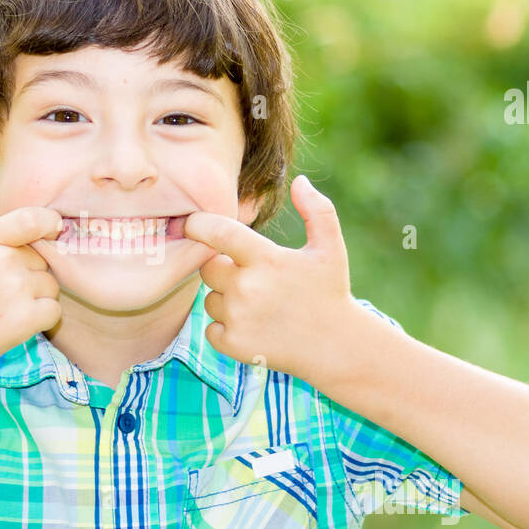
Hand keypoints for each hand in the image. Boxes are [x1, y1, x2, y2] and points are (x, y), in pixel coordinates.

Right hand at [0, 195, 63, 377]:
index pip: (31, 219)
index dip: (48, 221)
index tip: (52, 229)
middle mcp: (3, 261)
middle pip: (41, 257)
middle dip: (31, 270)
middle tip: (3, 291)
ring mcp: (16, 290)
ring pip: (50, 284)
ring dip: (38, 296)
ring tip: (6, 308)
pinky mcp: (26, 319)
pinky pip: (53, 310)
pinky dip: (43, 318)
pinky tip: (18, 324)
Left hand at [182, 175, 368, 381]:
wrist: (336, 347)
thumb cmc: (330, 292)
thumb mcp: (330, 247)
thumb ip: (317, 210)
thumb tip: (300, 181)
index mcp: (267, 259)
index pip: (217, 232)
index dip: (198, 224)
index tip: (192, 223)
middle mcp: (248, 288)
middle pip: (208, 268)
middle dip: (222, 268)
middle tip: (251, 277)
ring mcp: (238, 318)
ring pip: (211, 299)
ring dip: (226, 299)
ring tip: (258, 305)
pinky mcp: (233, 344)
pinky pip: (211, 328)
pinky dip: (224, 327)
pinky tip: (252, 325)